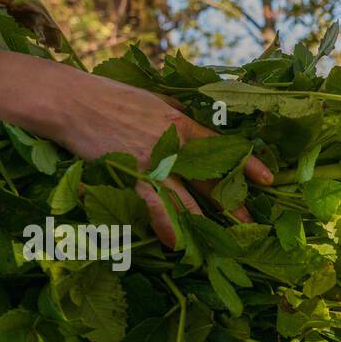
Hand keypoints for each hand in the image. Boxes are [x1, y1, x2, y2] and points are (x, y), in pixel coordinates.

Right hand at [0, 49, 271, 246]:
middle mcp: (174, 143)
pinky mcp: (132, 174)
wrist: (71, 100)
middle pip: (212, 178)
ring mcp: (154, 161)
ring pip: (189, 197)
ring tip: (223, 241)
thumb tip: (189, 122)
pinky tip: (178, 244)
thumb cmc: (108, 97)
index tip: (269, 180)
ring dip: (206, 221)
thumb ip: (173, 114)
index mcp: (181, 122)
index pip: (223, 146)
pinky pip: (156, 205)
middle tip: (252, 223)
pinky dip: (167, 225)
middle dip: (234, 202)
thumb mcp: (151, 100)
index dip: (248, 164)